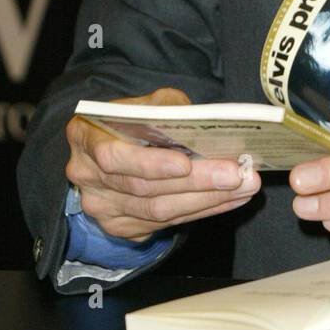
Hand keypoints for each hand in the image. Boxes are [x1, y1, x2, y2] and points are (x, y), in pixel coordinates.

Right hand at [65, 87, 260, 241]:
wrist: (111, 145)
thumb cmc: (132, 118)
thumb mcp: (144, 102)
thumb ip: (168, 109)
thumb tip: (207, 125)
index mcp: (85, 137)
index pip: (114, 157)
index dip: (150, 163)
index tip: (185, 163)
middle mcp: (87, 177)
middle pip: (144, 189)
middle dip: (196, 182)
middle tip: (237, 174)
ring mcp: (103, 207)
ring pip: (158, 212)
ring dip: (207, 200)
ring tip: (244, 186)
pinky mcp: (122, 227)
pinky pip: (166, 224)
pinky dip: (202, 211)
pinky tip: (229, 199)